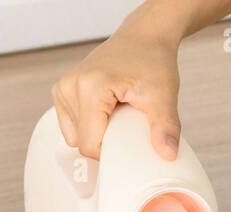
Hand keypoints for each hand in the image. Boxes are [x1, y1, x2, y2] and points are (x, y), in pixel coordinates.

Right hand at [52, 5, 183, 159]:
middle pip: (81, 142)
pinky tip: (104, 112)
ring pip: (74, 136)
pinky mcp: (61, 90)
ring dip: (95, 134)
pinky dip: (88, 126)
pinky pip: (71, 125)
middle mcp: (69, 86)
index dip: (110, 152)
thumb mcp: (163, 94)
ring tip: (115, 114)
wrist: (143, 37)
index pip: (89, 145)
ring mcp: (62, 88)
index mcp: (89, 88)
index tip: (130, 141)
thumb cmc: (152, 61)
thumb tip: (168, 155)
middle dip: (104, 142)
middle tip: (126, 123)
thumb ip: (165, 126)